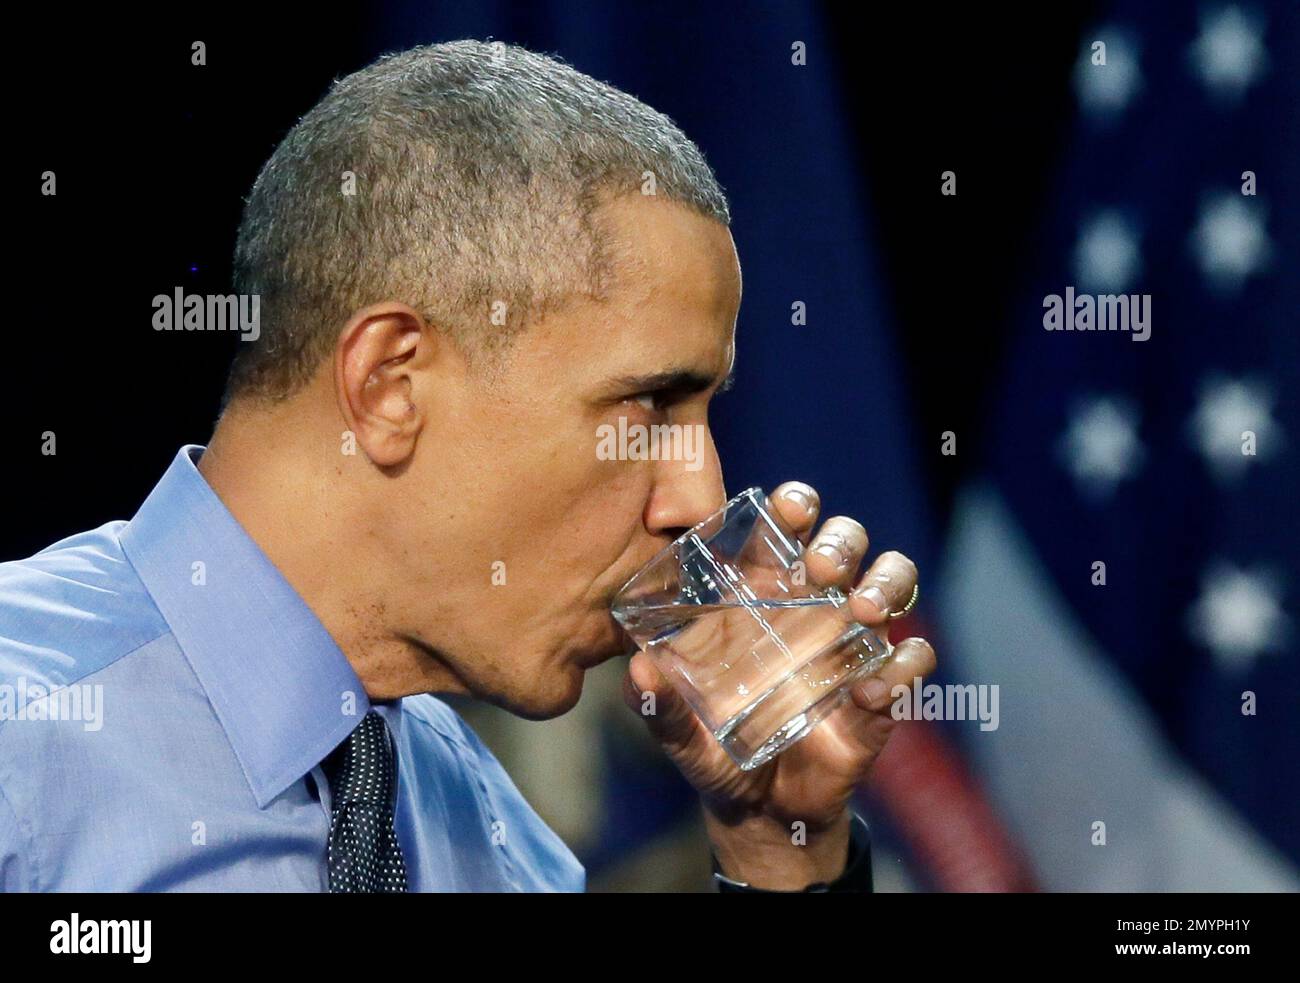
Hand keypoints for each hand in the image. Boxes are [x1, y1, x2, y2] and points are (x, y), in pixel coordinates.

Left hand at [621, 481, 936, 888]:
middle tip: (822, 568)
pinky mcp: (883, 690)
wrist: (758, 812)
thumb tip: (639, 672)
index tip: (789, 507)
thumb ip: (656, 703)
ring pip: (895, 579)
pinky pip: (912, 659)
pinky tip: (872, 688)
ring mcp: (853, 643)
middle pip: (847, 540)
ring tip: (864, 611)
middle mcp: (814, 606)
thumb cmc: (713, 748)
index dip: (795, 504)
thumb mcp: (677, 729)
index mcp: (763, 595)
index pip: (788, 528)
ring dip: (887, 583)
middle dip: (842, 540)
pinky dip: (902, 665)